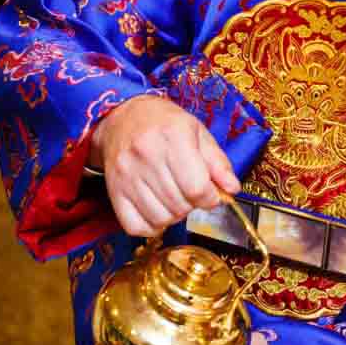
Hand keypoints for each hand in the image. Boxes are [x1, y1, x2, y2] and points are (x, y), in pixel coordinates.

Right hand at [90, 95, 240, 237]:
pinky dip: (152, 226)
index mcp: (174, 136)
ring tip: (175, 197)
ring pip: (160, 219)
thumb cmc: (165, 125)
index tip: (211, 194)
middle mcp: (147, 155)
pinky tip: (158, 209)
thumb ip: (218, 162)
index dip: (211, 197)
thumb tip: (232, 189)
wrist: (123, 117)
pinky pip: (135, 226)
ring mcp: (127, 175)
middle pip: (180, 205)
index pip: (197, 187)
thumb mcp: (198, 133)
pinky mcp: (113, 190)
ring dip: (174, 215)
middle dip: (193, 204)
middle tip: (191, 191)